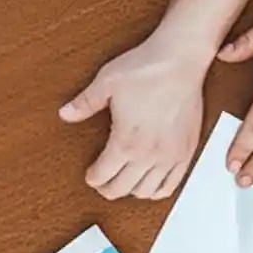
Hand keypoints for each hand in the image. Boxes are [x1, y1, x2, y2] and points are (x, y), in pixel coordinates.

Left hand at [59, 32, 209, 199]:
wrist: (181, 60)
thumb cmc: (146, 68)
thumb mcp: (106, 82)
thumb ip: (84, 103)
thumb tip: (65, 114)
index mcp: (126, 142)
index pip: (103, 176)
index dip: (92, 178)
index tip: (90, 175)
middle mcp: (149, 154)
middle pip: (122, 189)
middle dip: (108, 188)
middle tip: (103, 182)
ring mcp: (171, 156)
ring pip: (147, 192)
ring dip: (132, 190)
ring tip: (126, 181)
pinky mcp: (187, 151)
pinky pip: (172, 184)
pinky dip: (158, 189)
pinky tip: (151, 181)